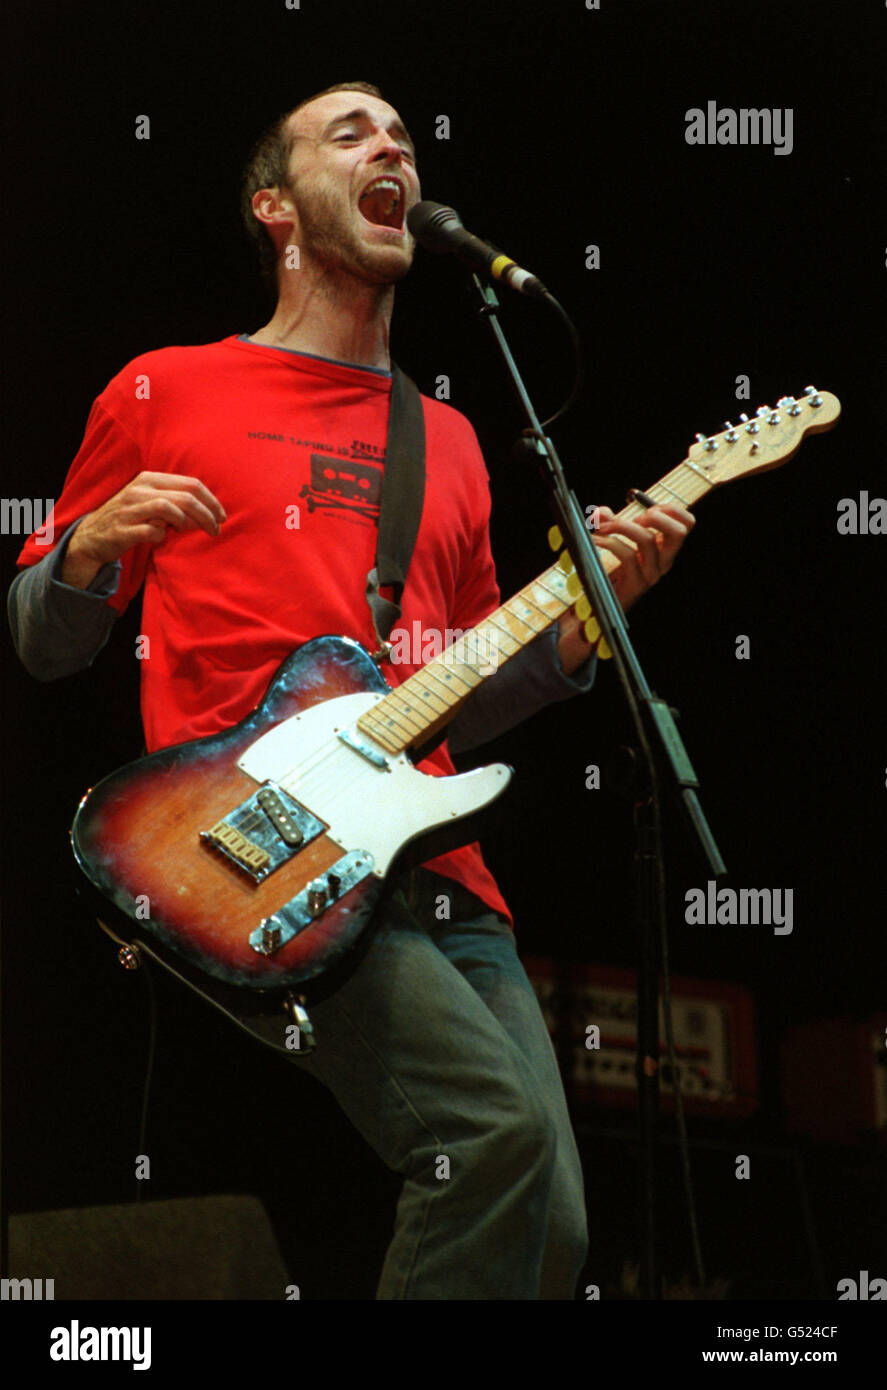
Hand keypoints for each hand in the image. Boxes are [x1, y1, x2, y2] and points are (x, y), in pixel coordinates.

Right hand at [62, 472, 225, 588]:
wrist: (91, 537)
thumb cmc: (130, 518)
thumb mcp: (151, 501)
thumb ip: (177, 501)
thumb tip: (209, 512)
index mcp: (150, 479)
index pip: (191, 484)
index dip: (212, 501)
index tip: (222, 517)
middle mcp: (140, 489)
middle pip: (185, 497)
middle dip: (207, 515)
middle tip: (216, 530)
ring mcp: (129, 509)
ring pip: (169, 508)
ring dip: (185, 523)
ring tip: (187, 531)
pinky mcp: (122, 529)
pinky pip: (151, 531)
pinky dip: (161, 536)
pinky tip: (161, 538)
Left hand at [556, 501, 694, 672]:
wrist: (598, 603)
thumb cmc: (608, 569)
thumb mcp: (612, 538)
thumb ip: (608, 520)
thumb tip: (600, 511)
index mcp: (664, 548)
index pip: (687, 523)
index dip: (671, 509)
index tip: (647, 508)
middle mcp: (664, 561)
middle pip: (679, 532)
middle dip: (655, 516)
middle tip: (634, 519)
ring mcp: (652, 574)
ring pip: (647, 539)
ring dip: (621, 526)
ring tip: (602, 528)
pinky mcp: (637, 584)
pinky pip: (627, 555)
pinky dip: (608, 542)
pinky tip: (594, 540)